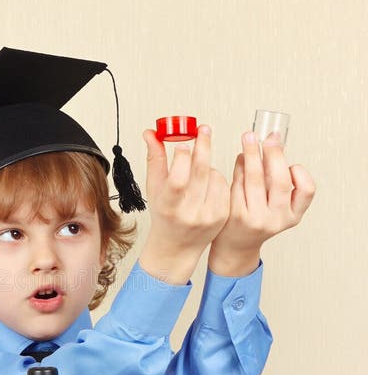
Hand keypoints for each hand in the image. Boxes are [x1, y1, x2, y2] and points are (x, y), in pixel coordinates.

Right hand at [139, 126, 229, 283]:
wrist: (178, 245)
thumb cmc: (164, 214)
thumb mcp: (154, 188)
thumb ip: (155, 159)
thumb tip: (151, 133)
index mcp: (169, 207)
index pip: (178, 179)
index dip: (181, 159)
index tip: (182, 144)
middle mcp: (190, 214)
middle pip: (201, 173)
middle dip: (203, 146)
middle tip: (203, 130)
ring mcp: (209, 216)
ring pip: (214, 176)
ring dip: (207, 166)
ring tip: (197, 170)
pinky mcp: (222, 216)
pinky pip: (224, 185)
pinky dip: (216, 178)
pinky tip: (207, 183)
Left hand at [208, 131, 315, 276]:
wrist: (235, 245)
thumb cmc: (257, 218)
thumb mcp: (276, 206)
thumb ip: (277, 181)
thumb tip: (274, 142)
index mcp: (293, 215)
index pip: (307, 190)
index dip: (301, 173)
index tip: (291, 162)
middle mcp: (277, 219)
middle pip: (280, 180)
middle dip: (274, 154)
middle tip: (269, 137)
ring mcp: (257, 219)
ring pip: (256, 179)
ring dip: (253, 154)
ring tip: (249, 137)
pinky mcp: (237, 215)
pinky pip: (238, 184)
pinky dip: (239, 167)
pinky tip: (240, 158)